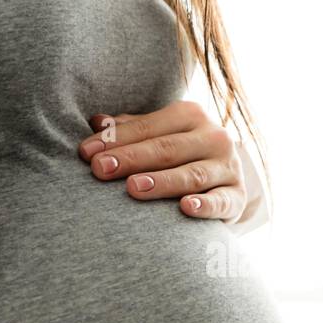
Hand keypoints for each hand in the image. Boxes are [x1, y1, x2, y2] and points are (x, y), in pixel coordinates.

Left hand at [78, 100, 249, 221]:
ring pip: (191, 175)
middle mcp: (214, 137)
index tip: (85, 154)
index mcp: (190, 115)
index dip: (115, 140)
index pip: (146, 127)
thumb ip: (129, 130)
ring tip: (133, 188)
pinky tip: (185, 208)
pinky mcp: (237, 197)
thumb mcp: (158, 137)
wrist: (226, 180)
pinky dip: (205, 206)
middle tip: (100, 170)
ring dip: (162, 182)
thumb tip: (96, 122)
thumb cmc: (180, 156)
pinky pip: (221, 202)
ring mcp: (228, 167)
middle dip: (131, 159)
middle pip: (166, 149)